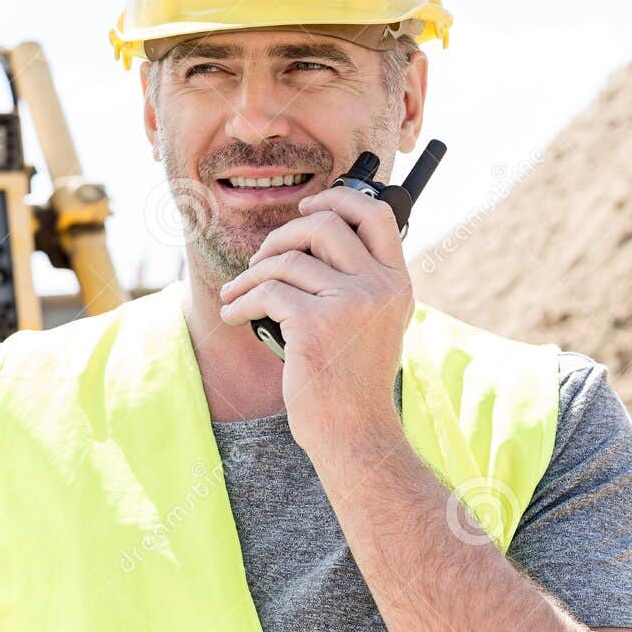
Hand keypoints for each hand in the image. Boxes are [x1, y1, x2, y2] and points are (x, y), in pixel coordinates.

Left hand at [217, 185, 413, 459]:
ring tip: (236, 293)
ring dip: (250, 274)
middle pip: (324, 225)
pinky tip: (234, 315)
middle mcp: (381, 287)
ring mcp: (351, 303)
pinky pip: (267, 291)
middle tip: (260, 261)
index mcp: (398, 283)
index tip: (307, 205)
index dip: (337, 199)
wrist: (354, 432)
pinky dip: (241, 302)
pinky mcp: (317, 324)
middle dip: (281, 236)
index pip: (376, 215)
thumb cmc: (352, 383)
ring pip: (287, 259)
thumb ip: (358, 284)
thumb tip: (307, 242)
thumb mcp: (373, 325)